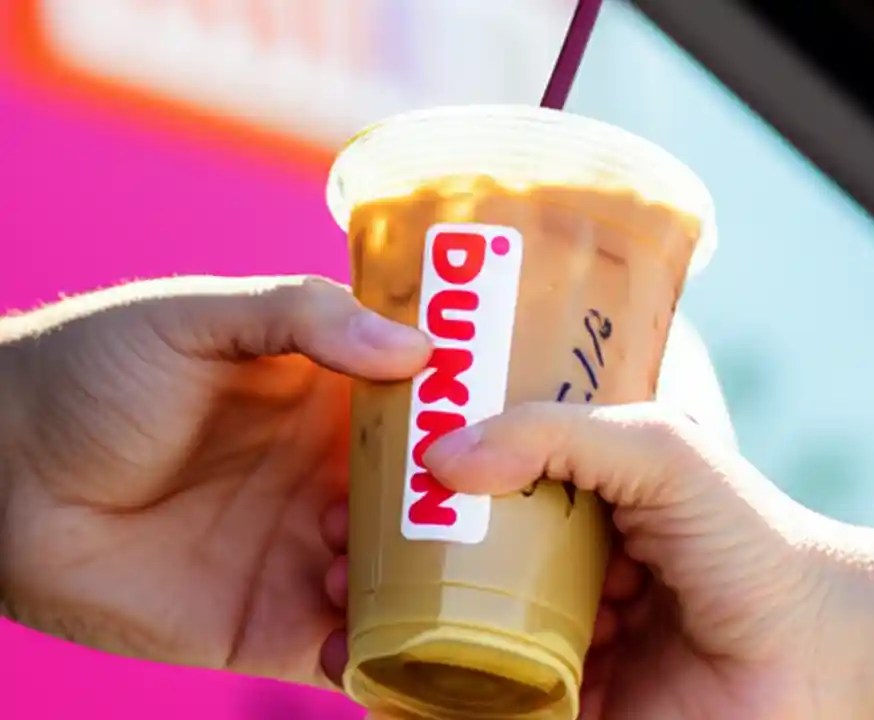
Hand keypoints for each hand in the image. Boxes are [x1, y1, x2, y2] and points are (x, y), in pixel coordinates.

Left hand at [0, 276, 430, 685]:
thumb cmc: (92, 372)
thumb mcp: (199, 316)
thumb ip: (306, 317)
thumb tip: (418, 349)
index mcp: (328, 402)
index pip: (426, 414)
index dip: (469, 420)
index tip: (502, 428)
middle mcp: (330, 479)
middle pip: (429, 504)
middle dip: (456, 514)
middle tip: (465, 514)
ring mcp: (304, 555)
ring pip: (403, 580)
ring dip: (416, 583)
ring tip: (375, 566)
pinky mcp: (268, 625)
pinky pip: (347, 649)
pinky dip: (379, 656)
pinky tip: (373, 638)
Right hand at [321, 403, 851, 719]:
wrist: (819, 652)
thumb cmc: (748, 538)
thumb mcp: (658, 449)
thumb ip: (561, 434)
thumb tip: (445, 456)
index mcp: (585, 508)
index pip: (484, 487)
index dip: (417, 479)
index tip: (353, 472)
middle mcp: (567, 576)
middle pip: (456, 565)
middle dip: (383, 557)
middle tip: (325, 545)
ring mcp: (565, 648)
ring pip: (457, 637)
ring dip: (387, 626)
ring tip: (331, 605)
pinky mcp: (569, 714)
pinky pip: (484, 707)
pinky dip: (425, 699)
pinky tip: (367, 678)